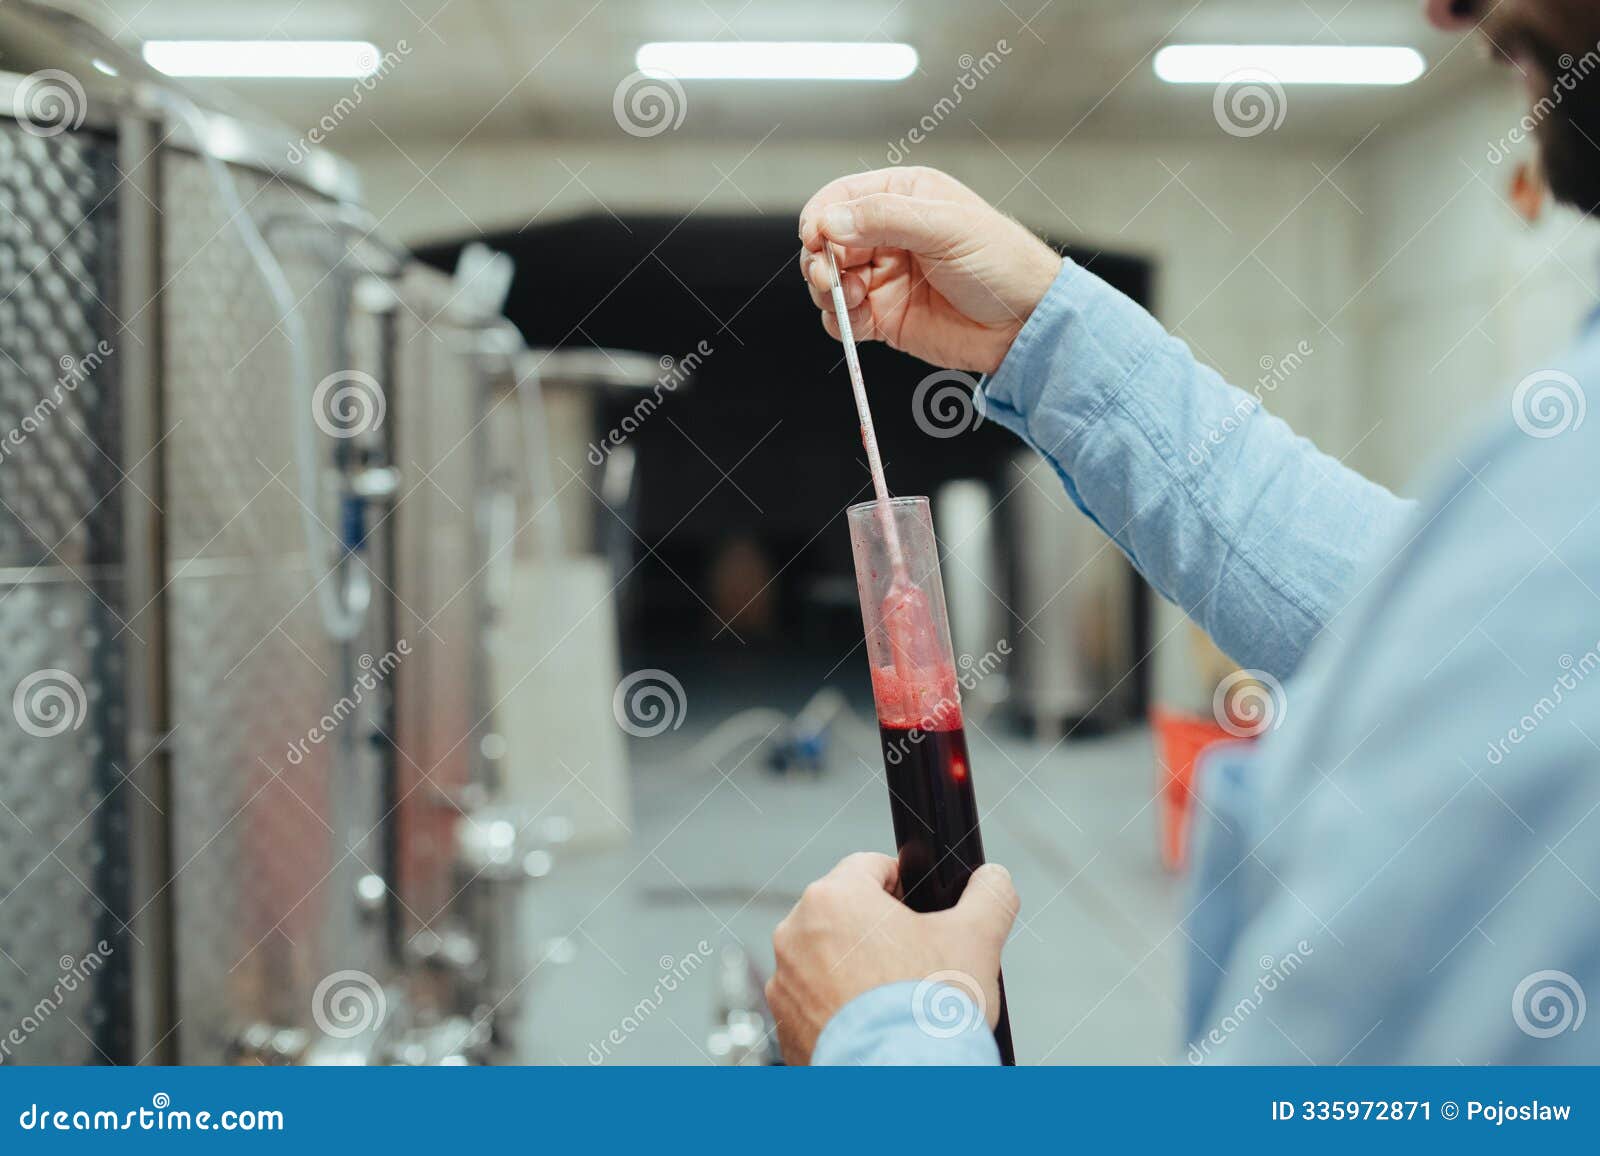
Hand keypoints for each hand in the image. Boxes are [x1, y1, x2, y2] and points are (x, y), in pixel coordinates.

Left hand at [765, 851, 1019, 1064]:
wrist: (899, 1084)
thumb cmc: (926, 1014)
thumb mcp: (977, 940)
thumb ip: (989, 894)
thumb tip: (993, 880)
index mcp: (832, 899)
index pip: (870, 866)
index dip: (904, 885)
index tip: (921, 913)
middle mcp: (796, 935)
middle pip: (845, 914)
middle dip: (879, 932)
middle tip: (915, 961)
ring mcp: (785, 983)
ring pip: (827, 958)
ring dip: (857, 970)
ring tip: (896, 999)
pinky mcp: (784, 1026)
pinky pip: (814, 1002)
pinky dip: (840, 1008)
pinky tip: (874, 1026)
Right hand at [799, 166, 1061, 373]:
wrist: (1026, 325)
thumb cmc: (1003, 264)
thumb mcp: (946, 228)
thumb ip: (886, 218)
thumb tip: (831, 220)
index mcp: (903, 197)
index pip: (841, 198)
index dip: (820, 217)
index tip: (816, 239)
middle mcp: (887, 235)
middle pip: (827, 241)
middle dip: (820, 260)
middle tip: (830, 278)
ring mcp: (883, 277)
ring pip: (829, 281)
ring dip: (828, 292)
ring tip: (852, 299)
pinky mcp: (884, 316)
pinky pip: (843, 318)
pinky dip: (840, 321)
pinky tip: (858, 321)